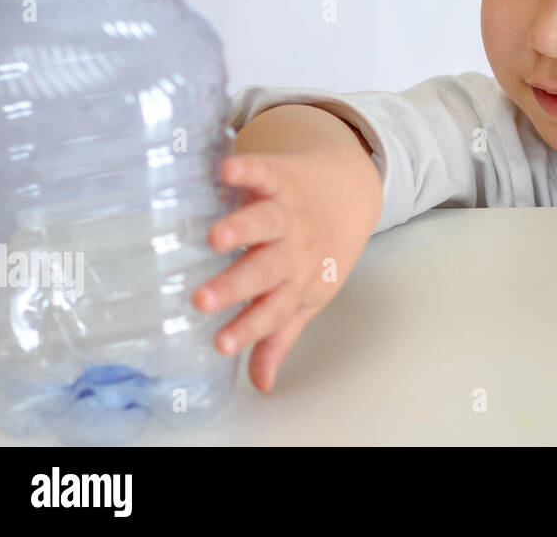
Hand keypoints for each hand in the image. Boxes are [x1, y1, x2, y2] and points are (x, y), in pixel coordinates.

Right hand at [193, 149, 379, 392]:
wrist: (354, 192)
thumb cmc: (323, 251)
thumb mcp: (307, 296)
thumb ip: (278, 335)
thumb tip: (260, 385)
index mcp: (295, 283)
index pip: (271, 311)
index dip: (248, 328)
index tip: (220, 345)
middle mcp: (293, 250)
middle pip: (264, 271)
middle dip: (235, 286)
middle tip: (203, 299)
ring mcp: (288, 213)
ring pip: (264, 223)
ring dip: (243, 229)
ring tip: (217, 237)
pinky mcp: (283, 178)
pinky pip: (265, 173)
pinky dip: (249, 170)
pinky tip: (228, 170)